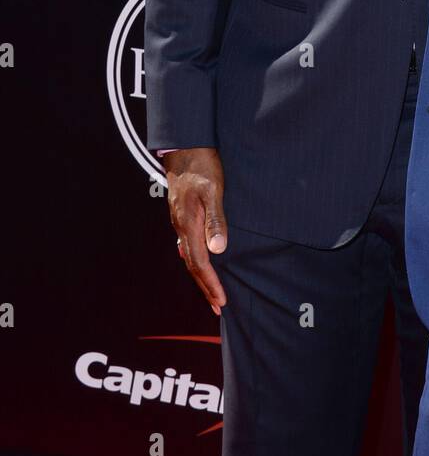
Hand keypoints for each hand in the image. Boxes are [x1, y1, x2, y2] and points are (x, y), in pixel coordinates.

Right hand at [165, 147, 227, 313]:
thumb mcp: (213, 190)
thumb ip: (216, 220)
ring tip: (211, 292)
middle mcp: (181, 227)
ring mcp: (179, 222)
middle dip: (205, 287)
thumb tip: (218, 249)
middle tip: (217, 306)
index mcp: (188, 224)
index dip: (210, 283)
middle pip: (191, 265)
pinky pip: (188, 245)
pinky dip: (196, 260)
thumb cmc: (202, 166)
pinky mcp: (182, 216)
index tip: (220, 300)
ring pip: (188, 256)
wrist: (184, 148)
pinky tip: (201, 264)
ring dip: (201, 276)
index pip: (199, 263)